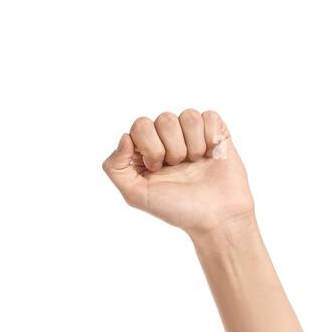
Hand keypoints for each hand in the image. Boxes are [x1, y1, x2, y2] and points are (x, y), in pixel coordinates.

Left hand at [102, 110, 254, 237]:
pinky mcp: (215, 131)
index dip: (149, 146)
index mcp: (145, 152)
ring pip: (187, 116)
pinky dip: (210, 139)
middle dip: (171, 147)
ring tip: (194, 164)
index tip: (156, 168)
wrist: (216, 215)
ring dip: (191, 146)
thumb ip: (116, 168)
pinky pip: (209, 116)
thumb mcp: (137, 195)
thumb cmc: (177, 208)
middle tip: (176, 167)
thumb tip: (124, 137)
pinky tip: (210, 155)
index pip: (139, 126)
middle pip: (163, 119)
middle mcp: (167, 139)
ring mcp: (191, 134)